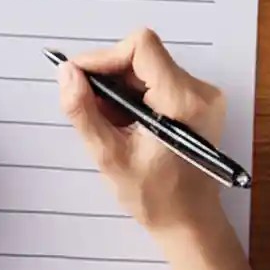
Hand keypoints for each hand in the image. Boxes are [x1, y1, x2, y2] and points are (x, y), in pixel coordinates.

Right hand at [58, 30, 269, 269]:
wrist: (191, 222)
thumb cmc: (154, 197)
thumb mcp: (110, 156)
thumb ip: (84, 112)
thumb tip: (66, 73)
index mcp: (183, 101)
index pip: (141, 47)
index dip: (104, 57)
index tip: (79, 78)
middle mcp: (200, 90)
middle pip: (142, 56)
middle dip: (109, 78)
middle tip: (91, 110)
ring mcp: (203, 95)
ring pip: (147, 67)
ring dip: (120, 89)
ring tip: (111, 124)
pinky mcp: (199, 101)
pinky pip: (158, 80)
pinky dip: (135, 95)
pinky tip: (127, 124)